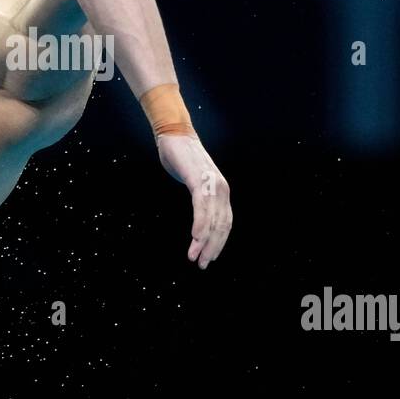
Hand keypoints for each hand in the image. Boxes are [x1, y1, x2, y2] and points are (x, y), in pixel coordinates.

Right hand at [155, 133, 231, 268]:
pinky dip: (200, 225)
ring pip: (212, 220)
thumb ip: (199, 197)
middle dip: (212, 248)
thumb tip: (199, 212)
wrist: (174, 134)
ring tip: (195, 258)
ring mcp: (212, 184)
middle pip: (222, 226)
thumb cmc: (181, 158)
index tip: (209, 258)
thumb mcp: (194, 181)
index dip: (218, 242)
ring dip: (204, 242)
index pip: (224, 224)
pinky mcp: (200, 179)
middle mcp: (221, 189)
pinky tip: (195, 238)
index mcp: (221, 191)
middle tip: (202, 265)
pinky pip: (202, 207)